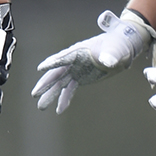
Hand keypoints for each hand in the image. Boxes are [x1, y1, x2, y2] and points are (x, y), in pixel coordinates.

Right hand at [32, 9, 155, 113]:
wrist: (121, 49)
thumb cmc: (117, 45)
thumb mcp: (115, 49)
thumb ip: (110, 55)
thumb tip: (108, 61)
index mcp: (79, 50)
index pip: (64, 57)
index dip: (53, 62)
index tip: (40, 68)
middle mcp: (74, 60)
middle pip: (56, 72)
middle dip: (46, 83)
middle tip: (35, 93)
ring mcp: (76, 69)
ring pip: (60, 83)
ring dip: (51, 94)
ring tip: (41, 107)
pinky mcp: (80, 77)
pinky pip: (69, 89)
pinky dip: (64, 99)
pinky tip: (59, 110)